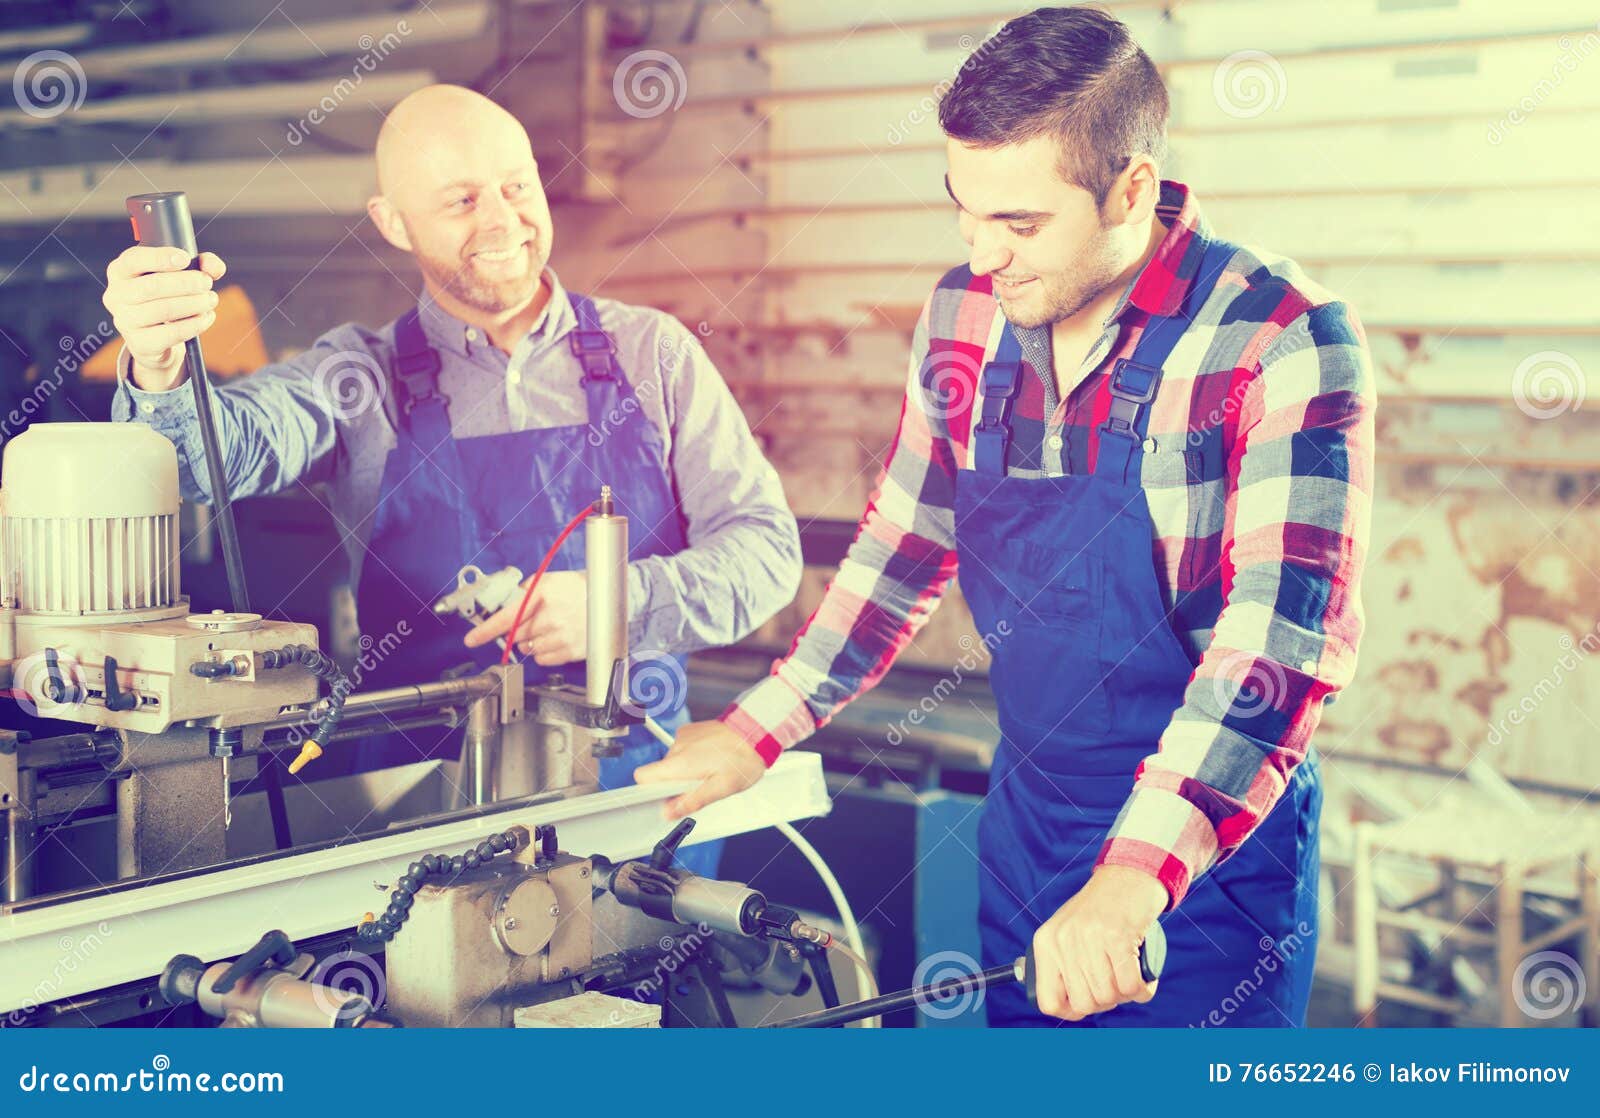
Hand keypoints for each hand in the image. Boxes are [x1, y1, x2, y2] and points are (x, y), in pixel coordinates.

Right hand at [102, 245, 227, 389]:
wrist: (155, 336)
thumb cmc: (167, 296)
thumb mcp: (181, 273)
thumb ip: (201, 263)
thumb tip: (213, 267)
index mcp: (121, 270)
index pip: (134, 260)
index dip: (160, 258)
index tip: (185, 259)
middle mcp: (116, 295)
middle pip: (152, 286)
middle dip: (185, 283)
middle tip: (207, 283)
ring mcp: (125, 321)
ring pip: (162, 310)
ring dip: (194, 304)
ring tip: (210, 300)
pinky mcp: (139, 343)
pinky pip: (171, 334)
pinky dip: (194, 324)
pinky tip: (206, 317)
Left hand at [463, 569, 586, 663]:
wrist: (608, 599)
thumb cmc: (575, 589)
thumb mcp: (547, 580)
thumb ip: (522, 593)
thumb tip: (499, 608)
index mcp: (542, 595)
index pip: (506, 617)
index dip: (485, 631)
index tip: (471, 639)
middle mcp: (551, 617)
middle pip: (514, 636)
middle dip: (517, 630)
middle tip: (533, 620)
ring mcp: (561, 636)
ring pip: (527, 650)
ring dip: (531, 642)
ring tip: (548, 628)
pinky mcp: (570, 651)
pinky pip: (542, 660)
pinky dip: (543, 652)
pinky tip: (555, 638)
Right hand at [632, 719, 767, 817]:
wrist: (755, 730)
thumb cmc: (742, 758)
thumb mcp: (721, 788)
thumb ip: (692, 801)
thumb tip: (669, 812)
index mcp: (681, 763)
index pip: (643, 776)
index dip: (649, 791)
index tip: (665, 799)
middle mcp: (677, 747)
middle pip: (660, 772)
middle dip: (675, 784)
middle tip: (700, 786)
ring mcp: (683, 736)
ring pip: (674, 762)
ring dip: (686, 771)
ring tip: (710, 771)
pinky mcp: (691, 731)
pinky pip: (683, 750)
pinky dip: (692, 757)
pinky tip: (711, 759)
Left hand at [1030, 864, 1166, 1020]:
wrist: (1129, 875)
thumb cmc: (1102, 910)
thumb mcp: (1070, 931)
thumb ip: (1064, 963)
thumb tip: (1067, 1007)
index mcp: (1045, 942)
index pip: (1048, 1002)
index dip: (1071, 1011)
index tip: (1088, 1003)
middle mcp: (1062, 940)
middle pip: (1085, 1004)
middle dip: (1106, 1000)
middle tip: (1116, 981)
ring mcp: (1089, 938)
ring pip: (1109, 996)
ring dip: (1126, 994)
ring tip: (1130, 974)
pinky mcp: (1117, 936)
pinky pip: (1131, 986)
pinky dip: (1143, 989)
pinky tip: (1144, 977)